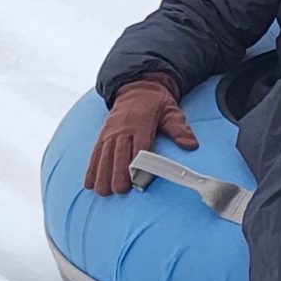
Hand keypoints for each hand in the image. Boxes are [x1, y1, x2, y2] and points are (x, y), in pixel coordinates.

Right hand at [84, 74, 197, 195]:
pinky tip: (89, 183)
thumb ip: (180, 129)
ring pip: (104, 155)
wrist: (138, 88)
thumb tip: (191, 145)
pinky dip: (91, 168)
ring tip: (102, 192)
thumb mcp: (172, 112)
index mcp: (142, 124)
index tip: (136, 180)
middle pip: (119, 153)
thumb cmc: (157, 104)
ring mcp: (111, 132)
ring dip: (102, 174)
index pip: (139, 146)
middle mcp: (123, 129)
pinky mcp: (103, 135)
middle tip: (118, 191)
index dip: (137, 163)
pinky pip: (96, 152)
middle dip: (117, 172)